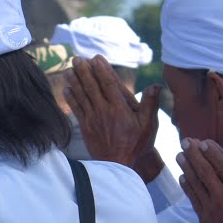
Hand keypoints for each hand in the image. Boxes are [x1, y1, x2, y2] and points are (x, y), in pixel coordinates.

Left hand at [67, 56, 160, 179]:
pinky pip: (77, 109)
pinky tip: (66, 89)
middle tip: (77, 58)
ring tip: (68, 69)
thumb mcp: (148, 124)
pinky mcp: (85, 127)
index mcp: (119, 108)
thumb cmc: (137, 144)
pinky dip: (71, 98)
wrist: (119, 164)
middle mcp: (104, 111)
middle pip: (92, 87)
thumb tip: (155, 85)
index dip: (102, 70)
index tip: (96, 58)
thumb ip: (150, 104)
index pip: (109, 84)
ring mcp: (93, 119)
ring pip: (82, 96)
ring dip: (74, 82)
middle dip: (84, 71)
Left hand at [177, 140, 222, 222]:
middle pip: (206, 171)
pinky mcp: (205, 218)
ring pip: (196, 183)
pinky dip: (187, 187)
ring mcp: (211, 207)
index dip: (213, 153)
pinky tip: (182, 177)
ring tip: (179, 155)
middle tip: (186, 141)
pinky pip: (193, 198)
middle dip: (195, 155)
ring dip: (187, 167)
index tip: (204, 142)